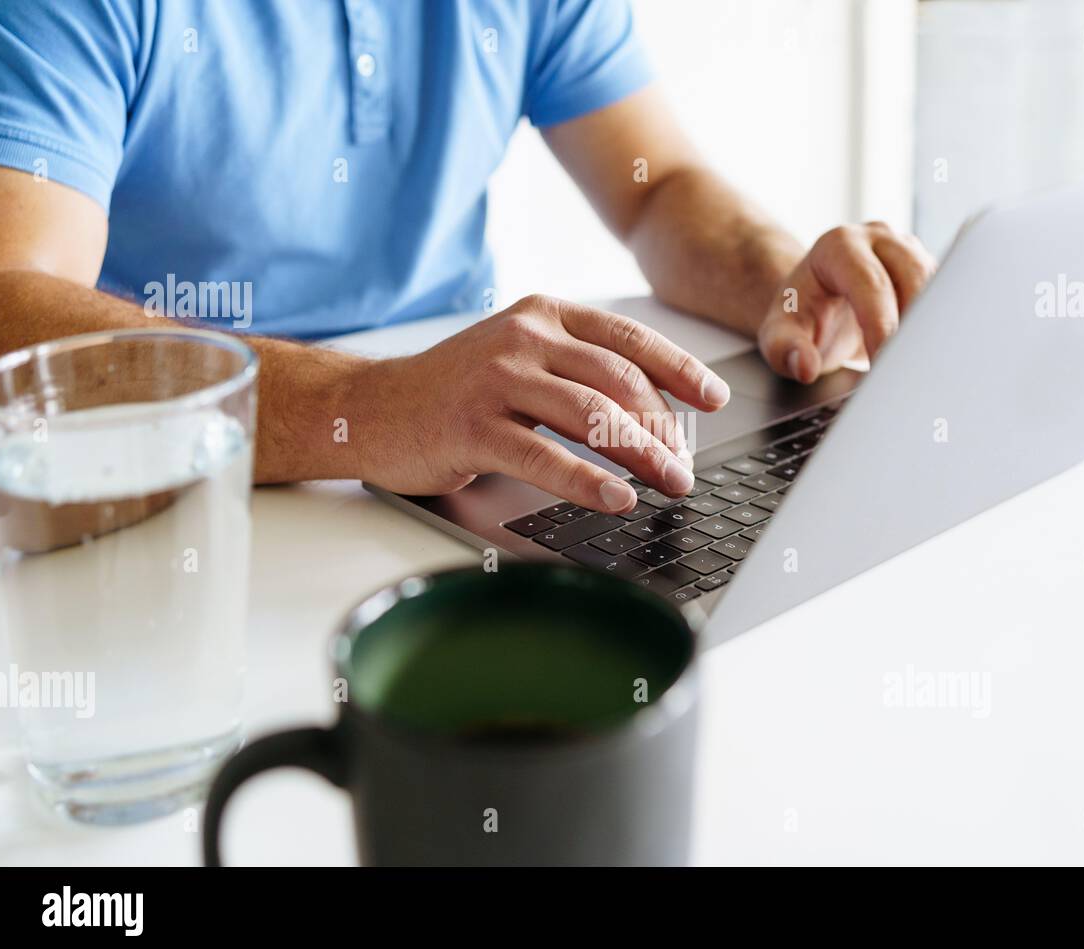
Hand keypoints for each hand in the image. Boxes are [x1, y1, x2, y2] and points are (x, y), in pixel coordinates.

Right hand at [347, 295, 730, 513]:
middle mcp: (525, 338)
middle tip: (685, 466)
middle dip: (664, 429)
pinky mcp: (473, 425)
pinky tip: (616, 497)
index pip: (629, 338)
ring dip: (640, 455)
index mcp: (545, 316)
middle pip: (619, 380)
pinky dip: (587, 480)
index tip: (712, 399)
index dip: (679, 370)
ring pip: (591, 415)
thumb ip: (576, 370)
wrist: (372, 407)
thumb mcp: (519, 358)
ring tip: (668, 484)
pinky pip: (544, 455)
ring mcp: (497, 378)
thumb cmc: (454, 391)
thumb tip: (651, 415)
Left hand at [757, 223, 936, 382]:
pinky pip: (946, 293)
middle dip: (914, 326)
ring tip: (921, 364)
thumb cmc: (801, 316)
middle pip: (913, 276)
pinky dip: (940, 324)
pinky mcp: (927, 268)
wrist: (819, 306)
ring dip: (932, 325)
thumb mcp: (779, 335)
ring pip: (937, 283)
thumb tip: (805, 366)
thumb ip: (784, 349)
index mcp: (838, 246)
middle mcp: (877, 239)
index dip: (881, 326)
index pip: (870, 283)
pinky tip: (931, 352)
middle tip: (909, 370)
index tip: (883, 364)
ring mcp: (906, 249)